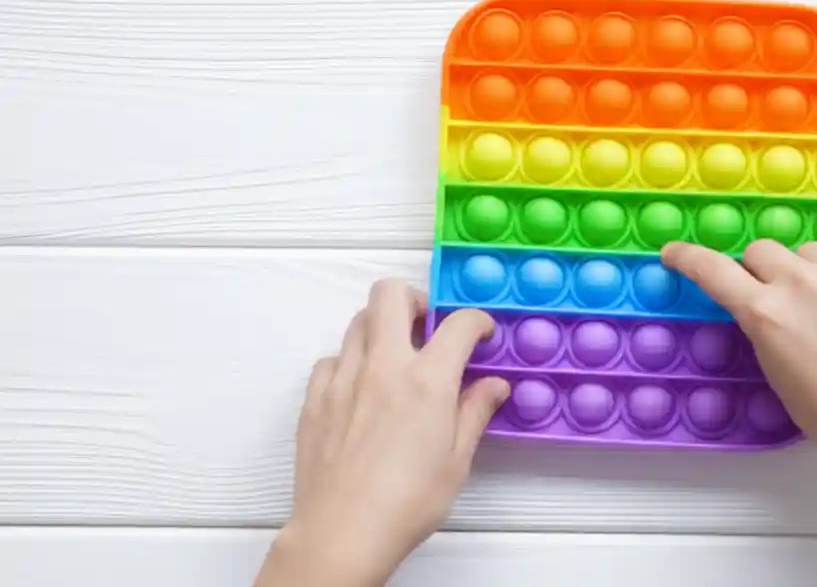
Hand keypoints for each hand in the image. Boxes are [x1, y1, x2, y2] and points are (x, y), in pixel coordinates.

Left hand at [256, 280, 508, 586]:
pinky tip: (360, 388)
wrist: (343, 532)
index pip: (458, 323)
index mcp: (427, 381)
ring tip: (396, 358)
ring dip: (381, 328)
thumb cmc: (405, 504)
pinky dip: (349, 362)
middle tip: (428, 326)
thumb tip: (492, 386)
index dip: (476, 321)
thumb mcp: (457, 460)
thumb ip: (474, 412)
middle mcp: (383, 367)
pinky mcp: (315, 399)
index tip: (480, 333)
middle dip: (415, 299)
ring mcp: (343, 379)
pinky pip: (330, 359)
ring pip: (358, 321)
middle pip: (390, 294)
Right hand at [662, 239, 816, 478]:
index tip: (675, 251)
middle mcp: (803, 282)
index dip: (688, 257)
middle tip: (778, 296)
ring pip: (815, 254)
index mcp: (766, 313)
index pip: (713, 269)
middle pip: (764, 250)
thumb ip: (766, 331)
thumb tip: (769, 310)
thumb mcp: (779, 377)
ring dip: (813, 275)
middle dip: (762, 270)